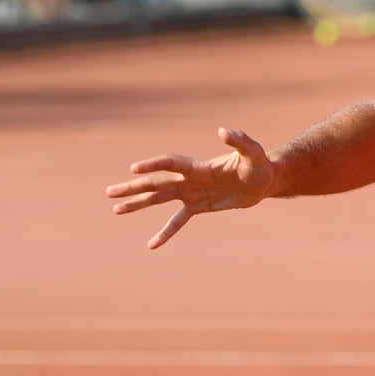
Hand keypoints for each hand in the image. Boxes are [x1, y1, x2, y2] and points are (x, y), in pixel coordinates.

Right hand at [105, 127, 274, 248]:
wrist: (264, 180)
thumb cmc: (259, 163)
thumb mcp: (253, 152)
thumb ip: (239, 141)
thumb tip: (224, 131)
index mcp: (198, 166)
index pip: (170, 164)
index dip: (153, 165)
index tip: (134, 168)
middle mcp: (190, 179)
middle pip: (156, 183)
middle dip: (133, 187)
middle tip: (109, 192)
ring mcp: (192, 193)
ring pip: (159, 200)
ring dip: (138, 204)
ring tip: (116, 210)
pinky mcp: (200, 207)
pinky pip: (178, 221)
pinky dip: (166, 232)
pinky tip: (152, 244)